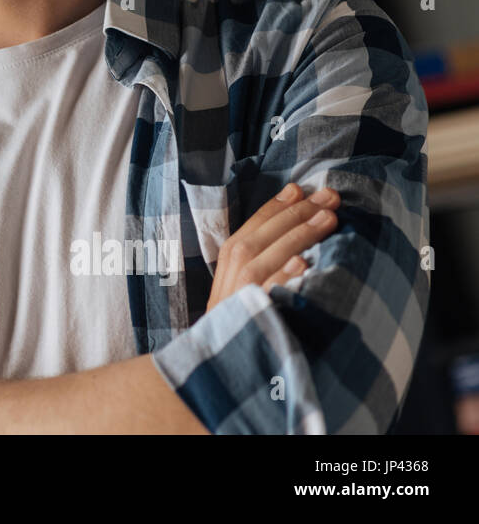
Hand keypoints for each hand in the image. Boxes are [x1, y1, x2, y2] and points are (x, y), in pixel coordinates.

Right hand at [206, 182, 339, 312]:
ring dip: (297, 236)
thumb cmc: (240, 318)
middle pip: (262, 236)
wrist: (221, 362)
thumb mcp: (243, 282)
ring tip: (328, 219)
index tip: (300, 187)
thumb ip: (264, 254)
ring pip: (266, 259)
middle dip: (296, 213)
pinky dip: (282, 278)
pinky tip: (303, 265)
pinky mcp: (251, 319)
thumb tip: (297, 219)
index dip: (277, 205)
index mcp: (230, 261)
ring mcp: (241, 297)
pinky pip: (267, 295)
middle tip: (330, 196)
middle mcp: (233, 275)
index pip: (254, 224)